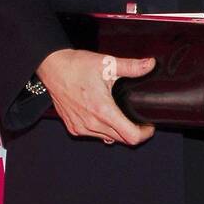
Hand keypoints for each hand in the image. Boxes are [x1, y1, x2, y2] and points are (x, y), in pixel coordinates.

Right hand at [37, 48, 156, 145]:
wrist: (53, 67)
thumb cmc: (78, 65)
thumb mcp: (108, 63)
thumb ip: (132, 66)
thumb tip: (151, 64)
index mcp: (103, 110)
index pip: (130, 136)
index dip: (144, 133)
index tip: (149, 126)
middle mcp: (91, 123)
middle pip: (121, 139)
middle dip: (134, 132)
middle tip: (140, 121)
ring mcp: (81, 128)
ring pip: (107, 138)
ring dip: (118, 132)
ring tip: (124, 118)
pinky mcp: (73, 127)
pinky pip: (94, 135)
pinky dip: (103, 131)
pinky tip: (106, 118)